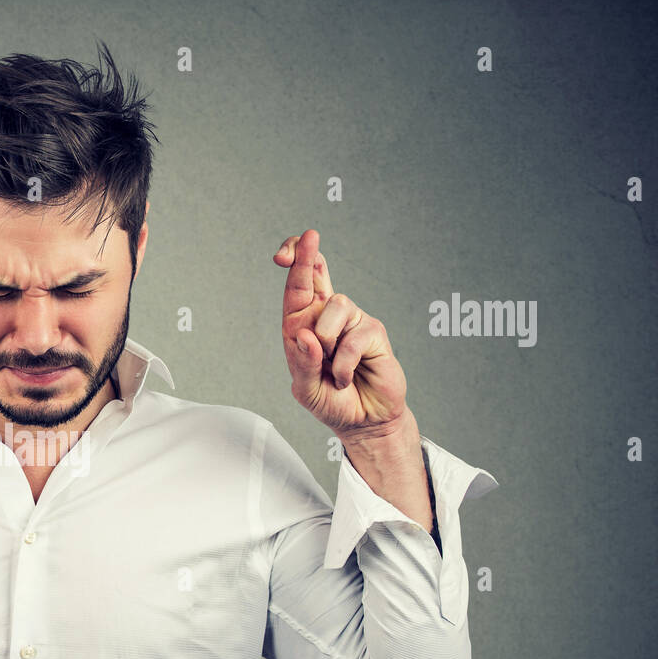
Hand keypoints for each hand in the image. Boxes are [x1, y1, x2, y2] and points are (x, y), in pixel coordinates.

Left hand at [274, 229, 407, 436]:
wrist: (362, 421)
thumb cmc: (330, 401)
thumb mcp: (305, 389)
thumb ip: (302, 364)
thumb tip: (306, 335)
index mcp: (301, 324)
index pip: (297, 286)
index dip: (294, 263)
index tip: (284, 253)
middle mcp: (325, 316)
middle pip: (317, 272)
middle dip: (307, 256)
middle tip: (308, 237)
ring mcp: (351, 321)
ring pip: (335, 307)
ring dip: (328, 343)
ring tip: (331, 369)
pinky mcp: (372, 333)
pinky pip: (354, 337)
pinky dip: (344, 365)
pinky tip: (346, 377)